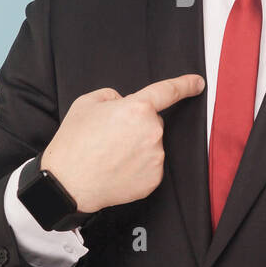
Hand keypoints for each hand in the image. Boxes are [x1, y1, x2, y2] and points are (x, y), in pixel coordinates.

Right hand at [40, 74, 204, 214]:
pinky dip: (138, 166)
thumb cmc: (74, 143)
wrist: (68, 183)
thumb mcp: (86, 104)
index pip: (169, 91)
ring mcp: (155, 157)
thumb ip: (111, 96)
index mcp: (137, 108)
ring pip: (152, 145)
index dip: (186, 85)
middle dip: (137, 125)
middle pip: (153, 122)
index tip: (197, 83)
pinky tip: (117, 169)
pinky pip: (150, 165)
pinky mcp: (154, 179)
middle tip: (110, 136)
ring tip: (110, 155)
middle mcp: (152, 132)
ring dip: (137, 146)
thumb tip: (122, 102)